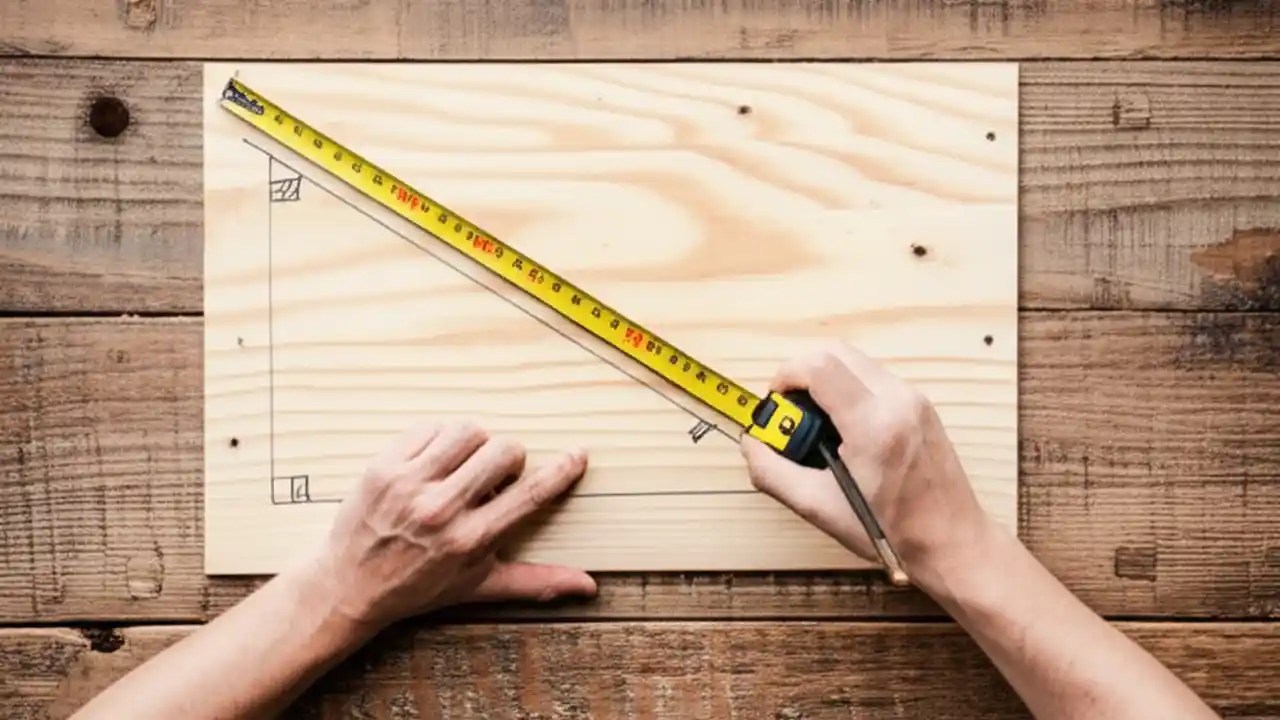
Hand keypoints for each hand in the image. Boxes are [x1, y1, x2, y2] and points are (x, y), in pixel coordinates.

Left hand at [310, 420, 596, 630]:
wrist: (349, 586)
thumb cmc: (419, 586)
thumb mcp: (480, 586)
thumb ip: (536, 582)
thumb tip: (589, 585)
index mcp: (470, 541)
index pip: (529, 495)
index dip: (561, 471)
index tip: (578, 454)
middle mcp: (440, 511)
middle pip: (502, 451)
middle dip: (509, 457)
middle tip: (494, 474)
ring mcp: (408, 486)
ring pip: (466, 430)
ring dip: (475, 442)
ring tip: (464, 464)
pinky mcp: (382, 466)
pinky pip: (428, 427)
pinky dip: (439, 437)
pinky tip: (434, 461)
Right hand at [741, 343, 991, 583]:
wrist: (951, 541)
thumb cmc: (892, 531)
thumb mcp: (819, 508)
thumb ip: (773, 472)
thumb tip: (752, 443)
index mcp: (874, 426)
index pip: (819, 367)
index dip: (785, 375)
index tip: (776, 403)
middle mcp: (898, 400)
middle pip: (835, 351)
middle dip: (801, 372)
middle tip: (790, 411)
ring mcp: (913, 398)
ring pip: (854, 361)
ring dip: (825, 380)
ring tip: (816, 424)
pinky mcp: (920, 403)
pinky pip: (872, 376)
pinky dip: (847, 388)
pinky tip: (842, 428)